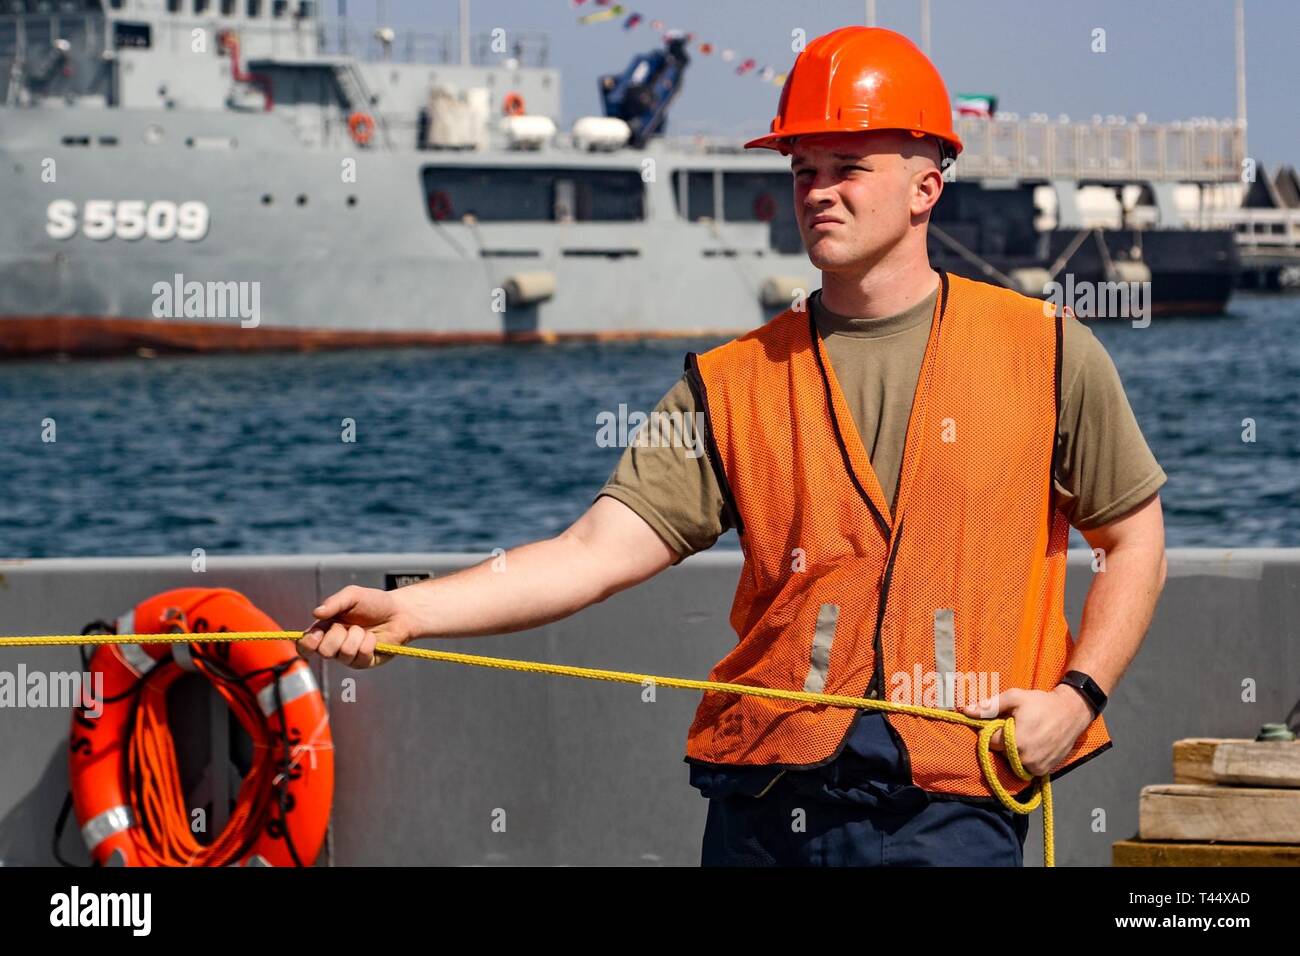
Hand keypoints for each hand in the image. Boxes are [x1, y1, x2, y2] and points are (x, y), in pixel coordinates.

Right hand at [297, 585, 412, 669]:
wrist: (399, 612)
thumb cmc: (374, 602)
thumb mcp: (353, 595)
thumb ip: (334, 602)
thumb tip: (316, 613)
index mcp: (325, 630)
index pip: (305, 646)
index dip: (307, 644)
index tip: (317, 635)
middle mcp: (334, 645)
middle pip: (324, 651)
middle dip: (338, 635)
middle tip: (350, 625)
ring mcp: (349, 656)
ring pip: (344, 654)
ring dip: (356, 637)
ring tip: (364, 629)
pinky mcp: (364, 663)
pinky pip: (361, 657)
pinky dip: (369, 643)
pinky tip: (373, 638)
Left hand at [958, 686, 1094, 777]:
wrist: (1072, 712)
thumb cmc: (1042, 702)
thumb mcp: (1014, 698)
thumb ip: (989, 706)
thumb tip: (966, 711)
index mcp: (1015, 742)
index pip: (990, 741)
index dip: (992, 730)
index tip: (1002, 721)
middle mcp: (1025, 759)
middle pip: (1001, 752)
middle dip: (1004, 740)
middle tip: (1017, 726)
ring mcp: (1036, 767)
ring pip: (1012, 761)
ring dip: (1014, 750)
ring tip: (1027, 734)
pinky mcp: (1045, 771)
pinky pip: (1026, 767)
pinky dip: (1026, 758)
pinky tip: (1034, 743)